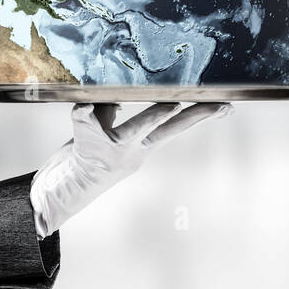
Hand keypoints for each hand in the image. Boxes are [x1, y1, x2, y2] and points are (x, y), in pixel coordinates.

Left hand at [29, 102, 231, 237]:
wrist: (64, 189)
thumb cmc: (88, 156)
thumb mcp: (109, 135)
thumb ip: (114, 111)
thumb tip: (118, 98)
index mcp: (142, 147)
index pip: (176, 128)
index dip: (201, 115)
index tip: (225, 107)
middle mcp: (130, 150)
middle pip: (160, 130)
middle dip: (181, 117)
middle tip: (193, 104)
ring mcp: (109, 149)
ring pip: (129, 129)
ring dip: (149, 117)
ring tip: (166, 106)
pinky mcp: (85, 145)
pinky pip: (84, 123)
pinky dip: (83, 113)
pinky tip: (83, 104)